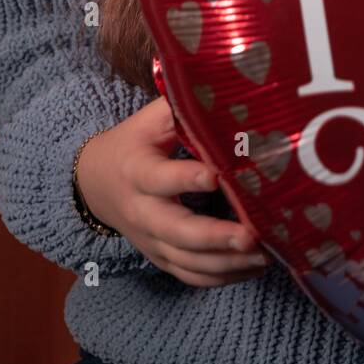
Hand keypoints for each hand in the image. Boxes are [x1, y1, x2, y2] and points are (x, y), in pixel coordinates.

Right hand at [75, 96, 272, 287]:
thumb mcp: (149, 119)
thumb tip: (222, 86)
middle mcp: (142, 212)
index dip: (186, 179)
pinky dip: (223, 277)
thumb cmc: (135, 143)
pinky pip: (192, 276)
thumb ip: (180, 107)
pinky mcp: (162, 258)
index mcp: (136, 171)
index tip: (216, 176)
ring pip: (188, 261)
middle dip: (215, 237)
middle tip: (251, 235)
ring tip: (266, 255)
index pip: (160, 178)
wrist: (97, 184)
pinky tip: (254, 268)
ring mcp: (151, 241)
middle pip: (176, 231)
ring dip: (227, 263)